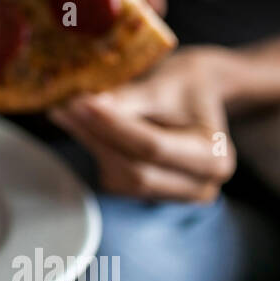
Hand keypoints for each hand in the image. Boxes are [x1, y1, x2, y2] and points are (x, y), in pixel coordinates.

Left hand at [48, 47, 237, 201]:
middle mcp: (199, 187)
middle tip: (65, 106)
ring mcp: (172, 195)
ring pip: (120, 177)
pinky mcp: (147, 194)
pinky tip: (81, 125)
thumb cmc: (184, 87)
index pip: (153, 147)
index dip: (113, 127)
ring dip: (90, 143)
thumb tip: (91, 105)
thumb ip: (130, 98)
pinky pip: (113, 178)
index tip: (83, 103)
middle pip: (135, 169)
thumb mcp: (165, 84)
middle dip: (96, 137)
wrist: (195, 96)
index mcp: (214, 159)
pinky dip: (95, 150)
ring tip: (67, 111)